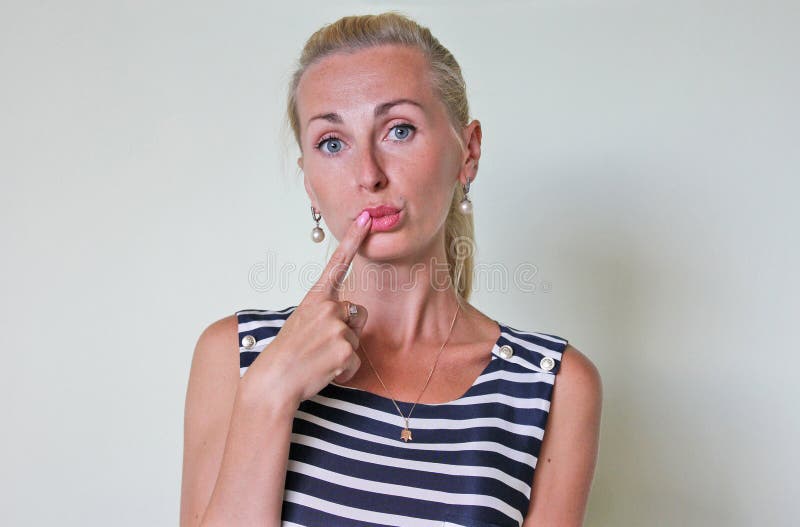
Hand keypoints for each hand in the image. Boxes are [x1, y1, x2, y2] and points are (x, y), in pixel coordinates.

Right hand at [244, 210, 371, 405]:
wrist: (274, 381)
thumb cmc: (288, 353)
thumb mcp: (303, 322)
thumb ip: (325, 313)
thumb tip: (348, 314)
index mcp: (315, 298)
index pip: (337, 264)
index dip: (353, 239)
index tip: (365, 218)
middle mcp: (328, 307)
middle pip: (359, 313)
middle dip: (348, 330)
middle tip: (321, 345)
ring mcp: (337, 328)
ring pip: (357, 338)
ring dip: (344, 353)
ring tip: (319, 359)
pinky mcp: (345, 350)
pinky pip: (356, 362)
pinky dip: (344, 372)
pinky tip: (324, 371)